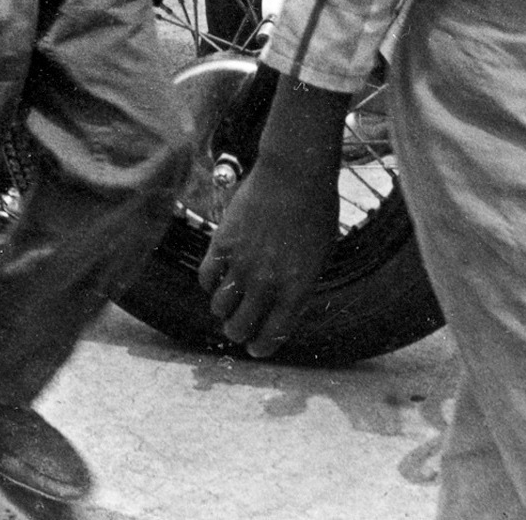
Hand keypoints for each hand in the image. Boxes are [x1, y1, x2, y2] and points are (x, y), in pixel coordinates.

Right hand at [200, 152, 339, 355]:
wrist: (294, 176)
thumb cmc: (315, 214)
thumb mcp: (318, 258)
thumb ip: (298, 286)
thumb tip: (278, 307)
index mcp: (297, 290)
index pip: (273, 335)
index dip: (261, 347)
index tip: (255, 348)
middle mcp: (267, 283)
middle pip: (241, 327)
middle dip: (238, 333)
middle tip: (237, 329)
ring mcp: (242, 263)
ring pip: (220, 306)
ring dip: (223, 310)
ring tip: (227, 304)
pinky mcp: (222, 244)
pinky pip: (206, 277)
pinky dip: (209, 284)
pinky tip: (216, 279)